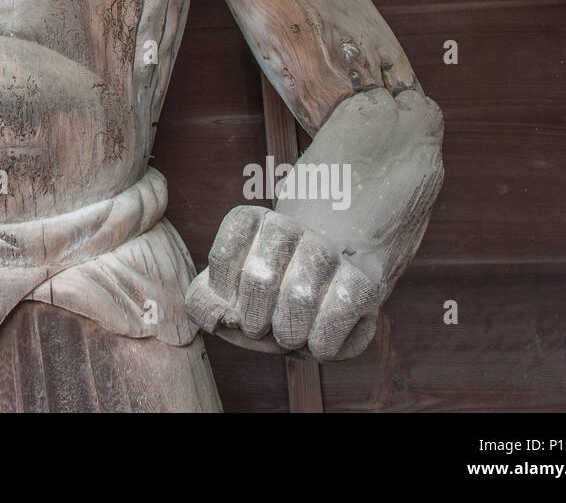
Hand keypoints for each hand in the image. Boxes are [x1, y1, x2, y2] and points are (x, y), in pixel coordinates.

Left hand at [185, 204, 380, 360]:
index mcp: (250, 221)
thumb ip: (203, 304)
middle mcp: (289, 227)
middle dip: (255, 320)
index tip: (235, 300)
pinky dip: (319, 345)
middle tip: (263, 325)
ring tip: (291, 332)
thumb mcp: (221, 298)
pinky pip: (335, 320)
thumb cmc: (261, 301)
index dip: (224, 295)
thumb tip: (224, 317)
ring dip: (289, 334)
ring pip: (299, 299)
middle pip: (260, 279)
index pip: (224, 258)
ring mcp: (327, 251)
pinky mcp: (363, 282)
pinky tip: (315, 340)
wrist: (318, 300)